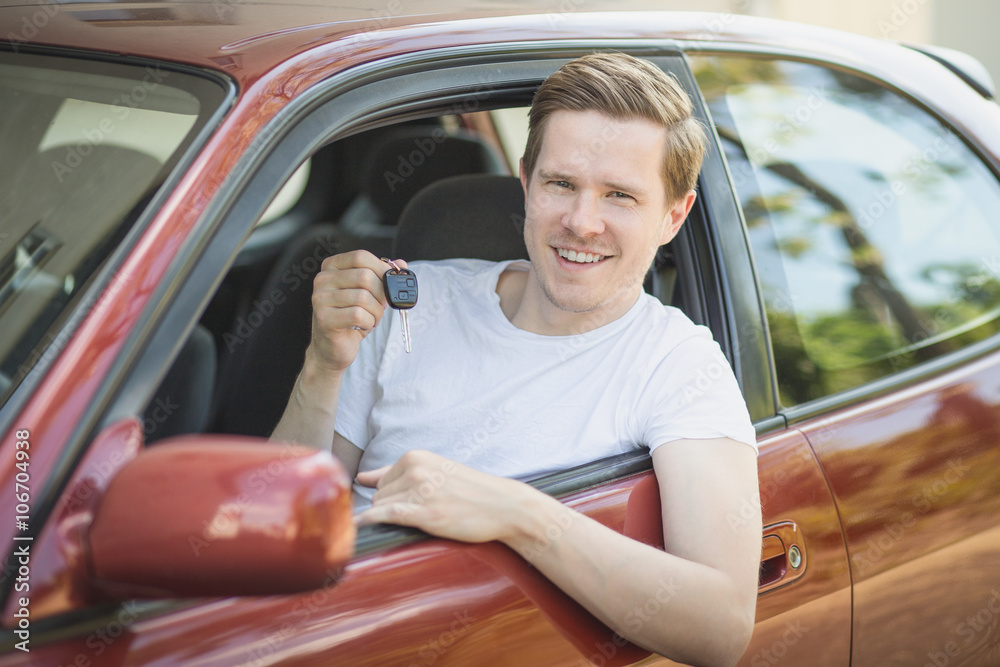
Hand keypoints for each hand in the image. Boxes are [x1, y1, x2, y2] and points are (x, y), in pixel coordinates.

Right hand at [307, 250, 406, 373]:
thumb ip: (384, 277)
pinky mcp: (324, 318)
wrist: (332, 347)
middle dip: (381, 294)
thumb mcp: (370, 293)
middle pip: (365, 276)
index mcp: (332, 267)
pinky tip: (363, 326)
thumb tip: (402, 265)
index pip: (361, 256)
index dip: (382, 268)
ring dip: (376, 312)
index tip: (391, 281)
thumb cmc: (351, 318)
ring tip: (371, 319)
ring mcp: (320, 298)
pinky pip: (358, 315)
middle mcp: (323, 279)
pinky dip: (369, 322)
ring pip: (363, 297)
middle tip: (380, 307)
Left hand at [355, 450, 530, 543]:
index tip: (409, 506)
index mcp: (415, 457)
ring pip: (380, 508)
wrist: (503, 506)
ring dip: (391, 520)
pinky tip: (359, 528)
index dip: (392, 497)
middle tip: (421, 514)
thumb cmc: (470, 491)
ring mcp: (419, 491)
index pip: (381, 481)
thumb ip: (394, 473)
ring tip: (423, 521)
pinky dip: (369, 522)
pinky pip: (385, 516)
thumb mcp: (433, 470)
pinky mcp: (425, 513)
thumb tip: (361, 477)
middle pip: (379, 496)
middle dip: (392, 508)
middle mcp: (414, 470)